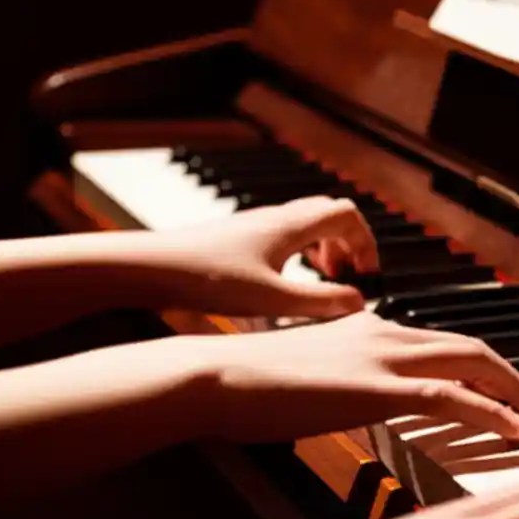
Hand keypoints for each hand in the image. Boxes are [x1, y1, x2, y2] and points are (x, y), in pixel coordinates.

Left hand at [155, 196, 377, 318]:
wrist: (150, 267)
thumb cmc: (206, 279)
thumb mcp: (272, 300)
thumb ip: (321, 303)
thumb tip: (360, 304)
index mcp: (291, 226)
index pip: (349, 216)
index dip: (367, 244)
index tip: (368, 276)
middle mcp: (276, 217)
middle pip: (330, 214)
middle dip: (348, 244)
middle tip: (348, 276)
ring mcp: (256, 224)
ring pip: (306, 223)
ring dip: (325, 247)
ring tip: (323, 279)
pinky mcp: (239, 237)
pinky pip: (284, 233)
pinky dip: (300, 252)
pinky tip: (286, 282)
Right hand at [189, 310, 518, 441]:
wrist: (217, 375)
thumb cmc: (250, 381)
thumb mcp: (310, 370)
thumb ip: (345, 375)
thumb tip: (359, 390)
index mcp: (368, 329)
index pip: (440, 341)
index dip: (478, 363)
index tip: (497, 384)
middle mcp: (385, 334)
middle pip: (469, 346)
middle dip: (508, 374)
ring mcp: (384, 358)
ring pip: (471, 363)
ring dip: (511, 390)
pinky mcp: (378, 387)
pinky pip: (451, 397)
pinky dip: (492, 411)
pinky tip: (514, 428)